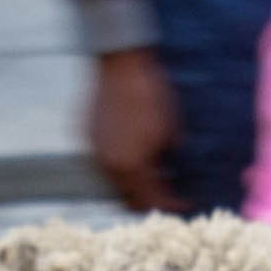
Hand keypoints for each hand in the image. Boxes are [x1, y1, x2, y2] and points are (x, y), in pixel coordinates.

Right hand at [81, 43, 178, 209]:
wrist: (121, 63)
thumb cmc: (151, 94)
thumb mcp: (171, 131)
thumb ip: (167, 161)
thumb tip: (169, 174)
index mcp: (133, 167)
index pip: (154, 203)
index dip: (172, 206)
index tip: (185, 203)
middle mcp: (109, 166)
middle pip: (129, 202)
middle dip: (150, 202)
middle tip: (167, 194)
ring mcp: (93, 152)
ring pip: (113, 185)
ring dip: (131, 186)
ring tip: (149, 175)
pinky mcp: (85, 138)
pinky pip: (101, 163)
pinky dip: (117, 166)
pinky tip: (130, 154)